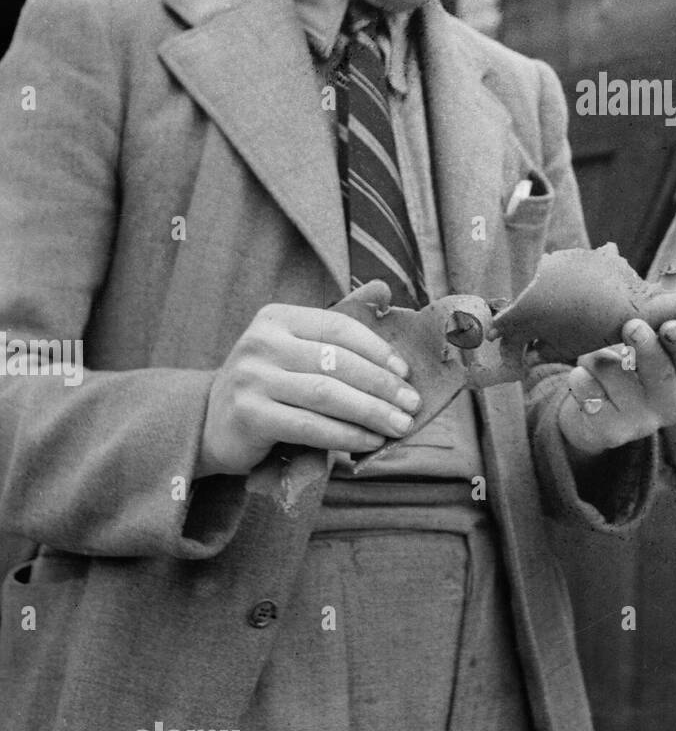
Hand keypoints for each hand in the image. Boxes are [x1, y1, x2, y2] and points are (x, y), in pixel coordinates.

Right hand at [197, 303, 421, 476]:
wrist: (208, 423)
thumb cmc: (269, 385)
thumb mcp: (297, 348)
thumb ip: (336, 326)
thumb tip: (383, 289)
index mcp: (277, 318)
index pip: (339, 328)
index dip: (378, 350)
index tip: (406, 372)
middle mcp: (261, 342)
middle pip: (337, 362)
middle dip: (382, 385)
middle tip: (412, 405)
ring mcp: (252, 378)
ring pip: (327, 394)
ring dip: (371, 412)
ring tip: (399, 426)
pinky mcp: (249, 415)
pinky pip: (309, 426)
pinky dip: (346, 435)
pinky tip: (369, 442)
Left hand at [559, 318, 675, 454]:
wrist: (594, 415)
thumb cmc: (626, 367)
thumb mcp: (646, 348)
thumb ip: (654, 329)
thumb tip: (655, 301)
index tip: (669, 325)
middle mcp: (672, 406)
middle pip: (660, 372)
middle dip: (646, 347)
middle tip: (632, 326)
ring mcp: (642, 422)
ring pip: (613, 373)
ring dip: (595, 356)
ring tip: (594, 359)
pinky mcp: (611, 432)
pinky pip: (587, 388)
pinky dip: (579, 375)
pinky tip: (584, 380)